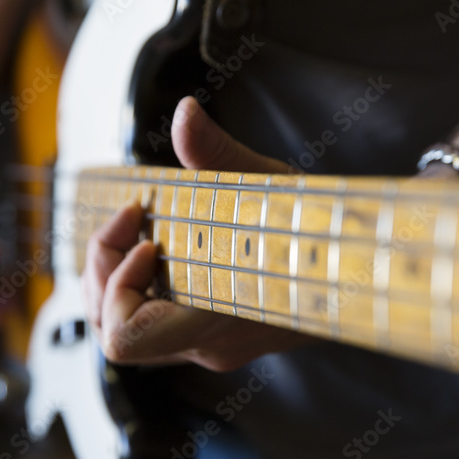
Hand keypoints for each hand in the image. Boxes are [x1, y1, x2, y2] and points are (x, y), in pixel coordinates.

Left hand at [82, 97, 309, 370]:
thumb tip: (185, 114)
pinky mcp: (206, 334)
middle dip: (104, 271)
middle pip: (109, 330)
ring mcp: (205, 344)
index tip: (147, 238)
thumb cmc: (317, 232)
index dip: (115, 286)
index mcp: (213, 321)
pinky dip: (134, 283)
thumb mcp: (267, 186)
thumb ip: (217, 155)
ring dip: (114, 277)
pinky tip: (157, 247)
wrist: (355, 270)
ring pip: (121, 329)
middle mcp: (204, 344)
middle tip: (131, 223)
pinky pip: (146, 321)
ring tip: (139, 232)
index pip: (126, 339)